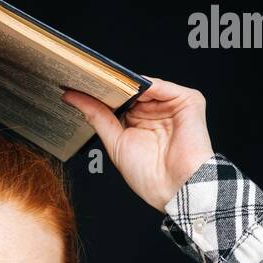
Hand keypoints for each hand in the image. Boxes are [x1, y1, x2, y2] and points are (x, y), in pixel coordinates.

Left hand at [62, 77, 213, 212]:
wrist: (175, 188)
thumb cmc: (150, 176)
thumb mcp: (116, 142)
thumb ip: (98, 117)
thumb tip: (74, 97)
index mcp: (140, 123)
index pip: (120, 100)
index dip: (102, 94)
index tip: (77, 84)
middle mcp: (156, 112)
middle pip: (131, 90)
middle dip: (110, 84)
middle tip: (85, 74)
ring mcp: (172, 105)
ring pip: (145, 85)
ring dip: (124, 81)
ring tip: (102, 76)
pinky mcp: (188, 101)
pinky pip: (162, 86)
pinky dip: (142, 83)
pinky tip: (125, 84)